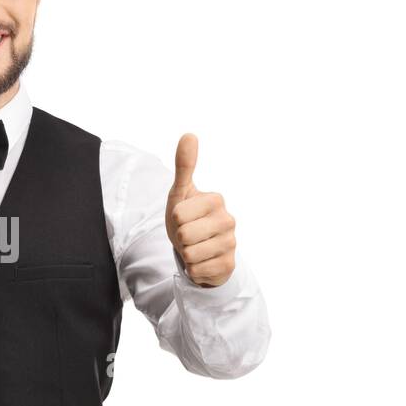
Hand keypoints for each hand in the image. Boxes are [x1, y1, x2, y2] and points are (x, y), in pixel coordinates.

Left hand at [165, 133, 236, 286]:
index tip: (184, 219)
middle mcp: (228, 220)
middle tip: (188, 235)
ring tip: (194, 247)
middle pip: (184, 235)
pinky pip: (197, 271)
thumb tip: (189, 134)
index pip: (178, 214)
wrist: (199, 250)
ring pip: (190, 254)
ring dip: (186, 254)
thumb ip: (184, 165)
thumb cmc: (187, 218)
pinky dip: (194, 269)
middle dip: (179, 239)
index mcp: (216, 200)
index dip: (174, 219)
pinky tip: (202, 262)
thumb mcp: (181, 193)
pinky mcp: (229, 266)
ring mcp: (231, 244)